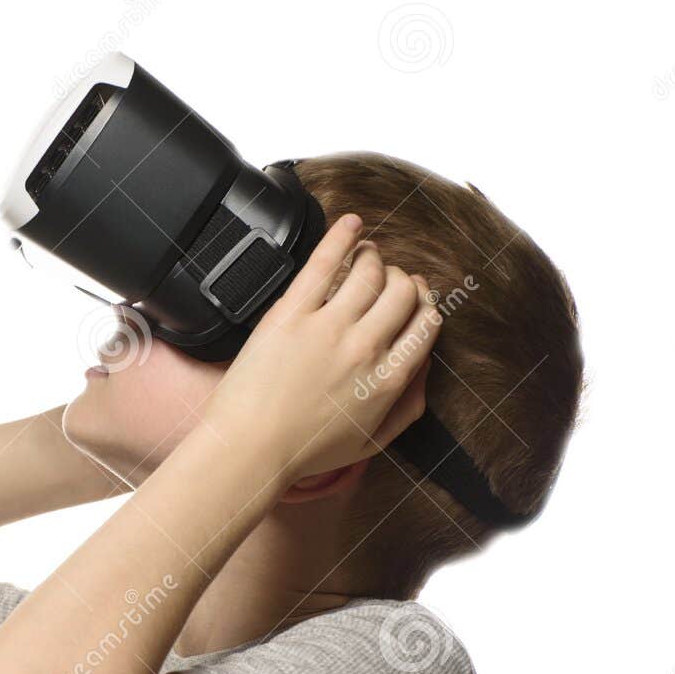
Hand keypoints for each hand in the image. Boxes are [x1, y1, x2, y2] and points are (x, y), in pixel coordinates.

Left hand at [206, 214, 441, 482]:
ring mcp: (328, 328)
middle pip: (404, 292)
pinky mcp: (290, 314)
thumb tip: (427, 370)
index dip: (425, 305)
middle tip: (389, 279)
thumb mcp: (371, 443)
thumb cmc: (304, 451)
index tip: (415, 299)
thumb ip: (408, 408)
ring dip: (375, 258)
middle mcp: (365, 348)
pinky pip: (324, 263)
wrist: (247, 449)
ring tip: (367, 255)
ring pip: (371, 272)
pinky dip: (343, 236)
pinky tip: (351, 223)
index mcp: (388, 380)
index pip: (426, 324)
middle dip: (403, 280)